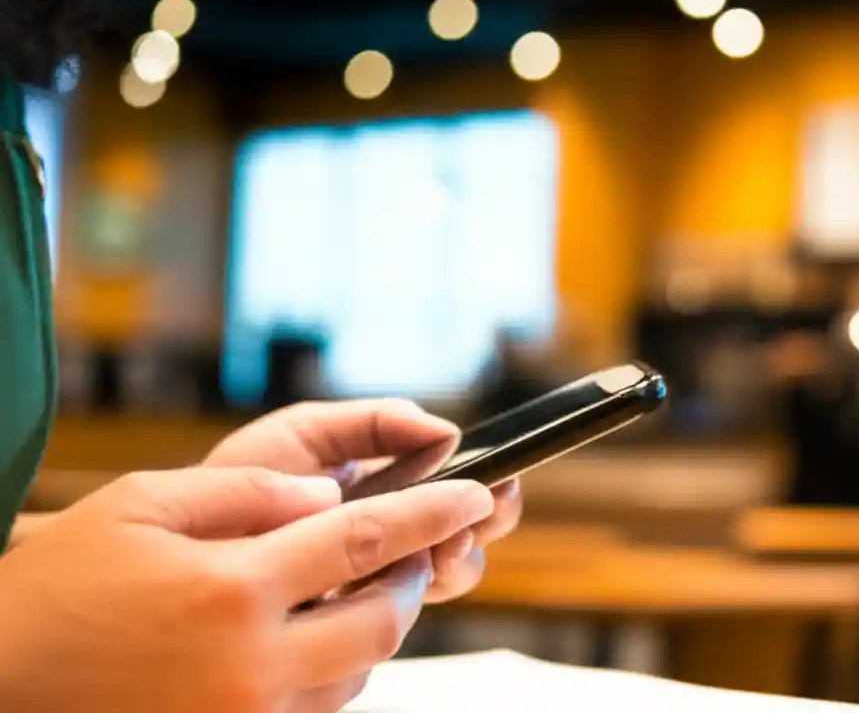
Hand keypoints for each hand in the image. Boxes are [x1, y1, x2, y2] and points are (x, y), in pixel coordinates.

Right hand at [0, 466, 493, 711]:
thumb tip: (327, 495)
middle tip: (415, 548)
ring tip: (355, 589)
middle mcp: (252, 665)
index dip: (431, 512)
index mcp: (232, 589)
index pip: (366, 540)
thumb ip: (247, 495)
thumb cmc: (57, 589)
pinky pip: (317, 712)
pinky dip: (332, 671)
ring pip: (357, 672)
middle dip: (414, 577)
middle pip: (383, 619)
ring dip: (373, 627)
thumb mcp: (140, 507)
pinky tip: (308, 640)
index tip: (474, 493)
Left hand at [203, 399, 522, 602]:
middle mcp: (388, 543)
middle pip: (468, 537)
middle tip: (473, 517)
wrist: (170, 548)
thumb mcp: (301, 436)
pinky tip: (395, 572)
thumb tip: (443, 429)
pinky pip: (405, 614)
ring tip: (433, 548)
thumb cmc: (231, 487)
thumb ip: (371, 422)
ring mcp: (372, 587)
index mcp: (386, 494)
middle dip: (482, 525)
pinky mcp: (351, 626)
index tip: (501, 481)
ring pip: (445, 578)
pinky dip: (413, 590)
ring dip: (453, 558)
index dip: (488, 487)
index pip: (459, 493)